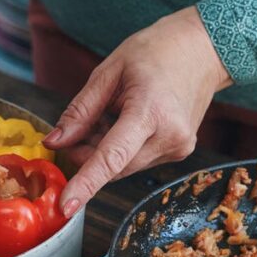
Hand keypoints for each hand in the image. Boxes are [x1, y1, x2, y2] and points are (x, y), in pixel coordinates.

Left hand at [43, 6, 232, 217]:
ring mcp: (178, 147)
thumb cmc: (156, 52)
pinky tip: (126, 122)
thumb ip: (80, 111)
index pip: (112, 158)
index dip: (86, 184)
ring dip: (106, 151)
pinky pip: (139, 160)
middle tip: (78, 129)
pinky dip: (124, 149)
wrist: (202, 49)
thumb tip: (55, 143)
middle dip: (88, 154)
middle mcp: (170, 136)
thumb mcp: (109, 72)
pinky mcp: (180, 151)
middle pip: (114, 166)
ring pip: (125, 166)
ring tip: (110, 115)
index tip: (66, 207)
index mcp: (151, 111)